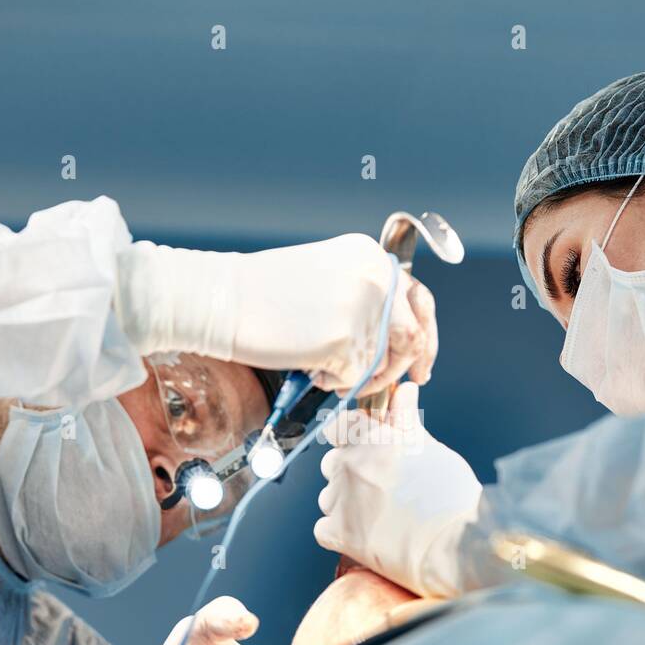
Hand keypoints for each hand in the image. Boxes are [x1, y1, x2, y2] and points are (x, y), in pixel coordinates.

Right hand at [117, 235, 437, 394]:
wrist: (219, 299)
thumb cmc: (260, 294)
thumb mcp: (326, 277)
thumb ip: (362, 298)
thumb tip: (391, 339)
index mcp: (370, 258)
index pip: (417, 300)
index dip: (425, 336)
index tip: (422, 362)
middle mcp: (374, 278)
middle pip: (412, 334)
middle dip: (405, 367)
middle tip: (394, 386)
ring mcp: (362, 308)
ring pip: (386, 363)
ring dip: (365, 379)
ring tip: (332, 373)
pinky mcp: (344, 339)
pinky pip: (356, 377)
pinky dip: (337, 383)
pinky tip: (312, 371)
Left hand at [314, 382, 481, 596]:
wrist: (453, 540)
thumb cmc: (449, 494)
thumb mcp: (428, 447)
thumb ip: (406, 419)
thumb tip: (404, 392)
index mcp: (370, 439)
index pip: (338, 427)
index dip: (349, 437)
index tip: (363, 448)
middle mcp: (349, 465)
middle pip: (332, 464)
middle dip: (350, 474)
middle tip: (381, 489)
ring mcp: (340, 499)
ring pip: (328, 497)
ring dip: (345, 504)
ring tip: (378, 516)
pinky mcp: (338, 532)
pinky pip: (323, 529)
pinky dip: (339, 532)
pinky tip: (365, 534)